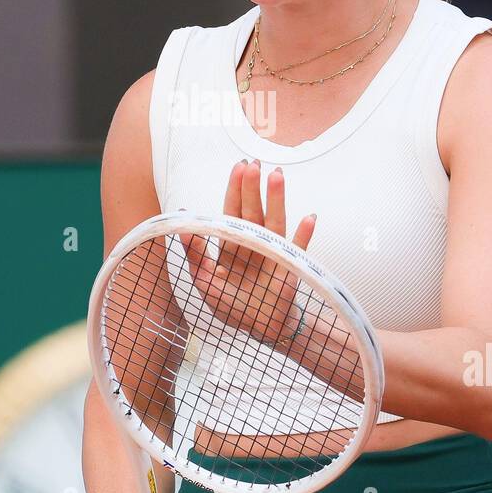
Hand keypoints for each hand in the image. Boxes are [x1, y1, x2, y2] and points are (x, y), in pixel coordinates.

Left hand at [181, 159, 317, 344]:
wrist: (261, 329)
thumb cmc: (233, 305)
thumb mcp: (206, 281)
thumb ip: (194, 253)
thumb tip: (182, 220)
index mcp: (233, 244)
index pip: (233, 212)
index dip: (235, 190)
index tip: (238, 168)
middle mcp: (255, 243)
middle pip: (252, 211)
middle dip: (252, 187)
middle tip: (254, 164)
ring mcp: (274, 253)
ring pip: (275, 222)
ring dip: (276, 200)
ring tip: (276, 176)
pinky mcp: (290, 268)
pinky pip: (298, 249)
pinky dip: (304, 235)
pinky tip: (309, 217)